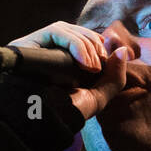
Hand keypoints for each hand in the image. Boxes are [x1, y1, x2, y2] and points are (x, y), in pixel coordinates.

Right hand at [6, 20, 130, 119]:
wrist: (49, 122)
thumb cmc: (70, 113)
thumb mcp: (99, 96)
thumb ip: (115, 76)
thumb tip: (123, 50)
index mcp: (62, 61)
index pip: (80, 37)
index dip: (95, 42)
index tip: (105, 60)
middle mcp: (48, 51)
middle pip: (73, 31)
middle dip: (93, 45)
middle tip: (98, 68)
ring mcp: (36, 47)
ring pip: (65, 29)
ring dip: (85, 45)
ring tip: (91, 68)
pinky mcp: (27, 45)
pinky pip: (55, 32)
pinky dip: (75, 44)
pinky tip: (83, 64)